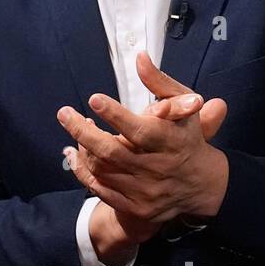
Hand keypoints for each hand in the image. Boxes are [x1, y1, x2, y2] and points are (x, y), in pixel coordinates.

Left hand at [60, 52, 229, 264]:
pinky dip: (82, 169)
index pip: (140, 130)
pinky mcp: (135, 208)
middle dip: (83, 132)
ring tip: (73, 126)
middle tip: (64, 113)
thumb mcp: (184, 108)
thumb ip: (160, 83)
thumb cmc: (186, 137)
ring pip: (102, 170)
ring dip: (82, 147)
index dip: (115, 115)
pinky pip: (99, 188)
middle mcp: (158, 169)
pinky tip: (72, 152)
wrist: (200, 185)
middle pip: (112, 152)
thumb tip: (139, 57)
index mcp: (171, 142)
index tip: (94, 99)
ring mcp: (145, 191)